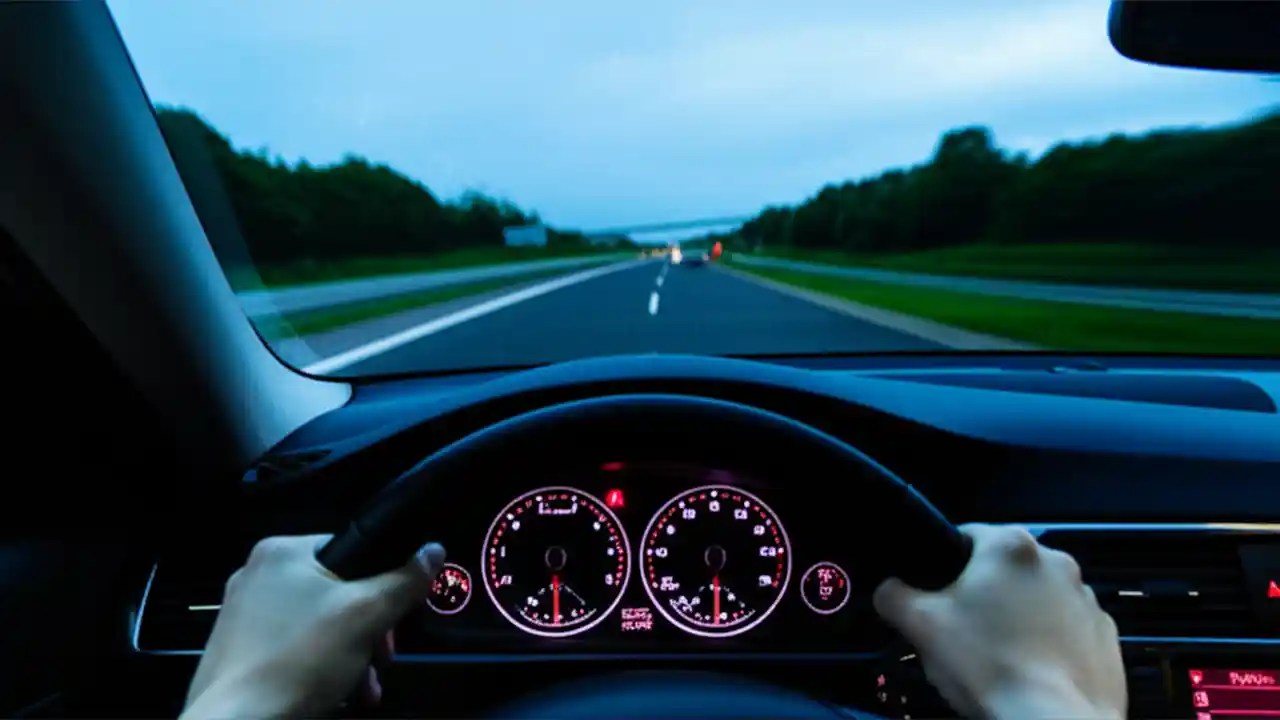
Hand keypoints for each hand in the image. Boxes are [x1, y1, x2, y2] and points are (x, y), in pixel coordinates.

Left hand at [181, 535, 444, 718]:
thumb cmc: (301, 659)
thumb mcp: (366, 616)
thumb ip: (404, 581)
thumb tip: (434, 550)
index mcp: (281, 552)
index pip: (351, 550)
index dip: (384, 581)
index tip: (398, 616)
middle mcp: (257, 575)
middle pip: (338, 592)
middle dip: (369, 630)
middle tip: (383, 658)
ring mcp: (243, 615)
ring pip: (319, 624)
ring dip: (353, 654)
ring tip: (365, 686)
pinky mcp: (239, 651)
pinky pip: (295, 647)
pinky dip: (322, 666)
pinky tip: (340, 691)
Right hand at [873, 524, 1124, 719]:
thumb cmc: (986, 665)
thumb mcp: (920, 626)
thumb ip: (893, 594)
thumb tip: (889, 588)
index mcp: (1010, 545)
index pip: (964, 536)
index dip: (943, 567)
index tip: (936, 600)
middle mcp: (1057, 560)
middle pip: (1002, 570)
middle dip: (983, 595)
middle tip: (964, 633)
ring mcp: (1088, 599)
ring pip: (1036, 600)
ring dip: (1018, 617)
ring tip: (1000, 658)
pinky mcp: (1106, 636)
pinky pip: (1067, 631)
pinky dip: (1049, 644)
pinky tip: (1032, 673)